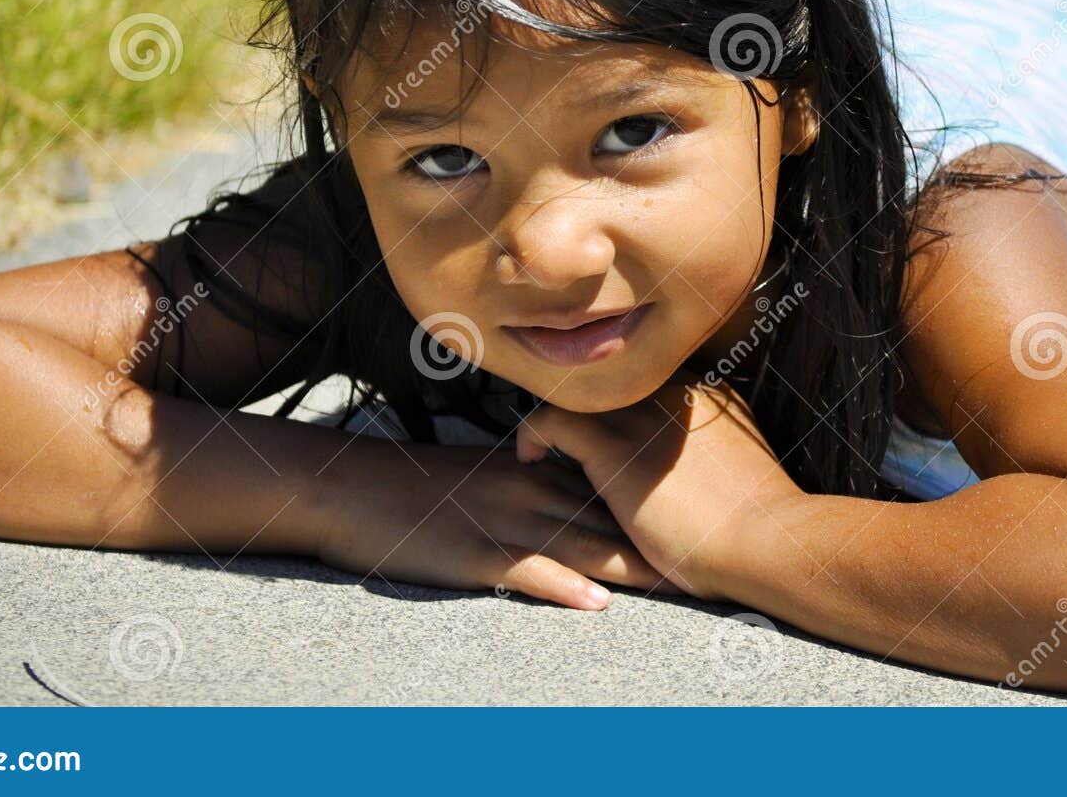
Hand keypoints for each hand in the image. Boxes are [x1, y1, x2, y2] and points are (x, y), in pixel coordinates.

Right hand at [311, 436, 676, 609]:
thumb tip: (584, 487)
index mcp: (534, 466)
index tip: (707, 511)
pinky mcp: (474, 553)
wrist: (351, 486)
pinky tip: (596, 601)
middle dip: (661, 535)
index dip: (657, 498)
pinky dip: (563, 585)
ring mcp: (503, 520)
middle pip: (609, 513)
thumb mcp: (484, 468)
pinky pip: (527, 571)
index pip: (608, 479)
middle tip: (714, 554)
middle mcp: (528, 487)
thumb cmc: (418, 483)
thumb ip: (537, 474)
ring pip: (580, 541)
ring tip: (680, 583)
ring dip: (631, 563)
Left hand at [515, 372, 804, 601]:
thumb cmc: (762, 526)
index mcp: (706, 397)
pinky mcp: (614, 447)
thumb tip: (693, 475)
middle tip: (560, 436)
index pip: (643, 381)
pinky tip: (530, 458)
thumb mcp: (739, 471)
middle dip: (583, 406)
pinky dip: (534, 434)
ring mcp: (641, 415)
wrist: (768, 541)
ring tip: (539, 446)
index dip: (616, 406)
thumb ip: (713, 456)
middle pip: (607, 382)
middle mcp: (671, 393)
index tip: (602, 432)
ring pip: (575, 394)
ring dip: (554, 418)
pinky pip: (550, 420)